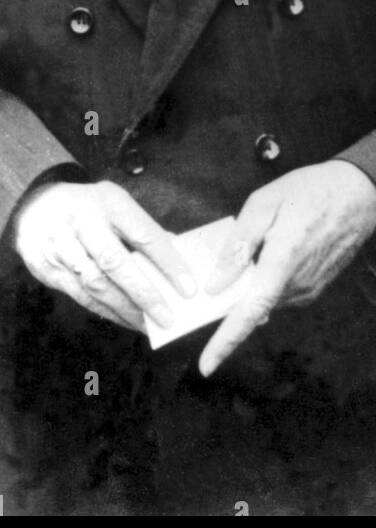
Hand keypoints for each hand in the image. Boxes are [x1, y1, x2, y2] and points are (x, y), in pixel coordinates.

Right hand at [14, 179, 196, 330]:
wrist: (35, 206)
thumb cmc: (91, 207)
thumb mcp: (118, 204)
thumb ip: (143, 229)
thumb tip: (177, 258)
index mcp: (109, 202)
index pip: (144, 235)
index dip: (167, 263)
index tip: (188, 288)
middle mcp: (83, 223)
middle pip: (116, 263)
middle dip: (144, 294)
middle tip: (167, 317)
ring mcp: (61, 247)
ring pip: (96, 284)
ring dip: (125, 309)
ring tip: (149, 325)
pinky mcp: (48, 268)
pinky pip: (80, 296)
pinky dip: (106, 311)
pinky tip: (125, 320)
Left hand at [198, 160, 375, 376]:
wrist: (358, 193)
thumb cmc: (310, 191)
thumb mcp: (265, 203)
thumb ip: (238, 245)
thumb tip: (216, 284)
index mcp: (281, 262)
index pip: (250, 311)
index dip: (226, 341)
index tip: (206, 366)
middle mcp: (298, 285)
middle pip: (253, 305)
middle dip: (233, 294)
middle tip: (231, 259)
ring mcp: (309, 289)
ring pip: (266, 299)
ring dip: (254, 283)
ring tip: (264, 242)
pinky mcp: (316, 288)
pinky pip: (281, 293)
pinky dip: (270, 280)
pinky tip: (278, 250)